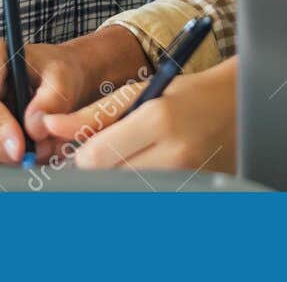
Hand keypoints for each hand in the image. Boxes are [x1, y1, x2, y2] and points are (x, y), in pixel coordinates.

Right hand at [0, 27, 148, 164]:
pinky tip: (29, 149)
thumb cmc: (68, 67)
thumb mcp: (67, 78)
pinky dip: (4, 150)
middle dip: (3, 143)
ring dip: (5, 150)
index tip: (20, 147)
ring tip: (40, 150)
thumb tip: (33, 127)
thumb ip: (52, 100)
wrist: (69, 72)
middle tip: (36, 155)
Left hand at [41, 57, 237, 172]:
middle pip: (111, 178)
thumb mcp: (137, 92)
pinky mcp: (193, 190)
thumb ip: (92, 113)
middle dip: (98, 170)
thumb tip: (52, 126)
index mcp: (157, 119)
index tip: (82, 152)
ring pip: (129, 190)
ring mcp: (187, 176)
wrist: (233, 106)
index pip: (98, 157)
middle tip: (103, 156)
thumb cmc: (184, 95)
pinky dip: (139, 187)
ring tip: (129, 158)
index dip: (80, 158)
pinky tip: (145, 169)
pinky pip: (150, 194)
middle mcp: (174, 152)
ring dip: (119, 179)